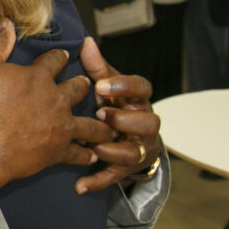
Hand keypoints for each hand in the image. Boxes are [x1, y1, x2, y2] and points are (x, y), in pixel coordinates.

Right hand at [0, 22, 115, 197]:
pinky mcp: (59, 150)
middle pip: (79, 88)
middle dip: (83, 85)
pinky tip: (91, 155)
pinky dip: (86, 154)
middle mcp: (56, 99)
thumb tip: (6, 22)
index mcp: (38, 77)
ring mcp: (61, 126)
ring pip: (90, 123)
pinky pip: (80, 153)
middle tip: (85, 86)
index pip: (56, 60)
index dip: (59, 56)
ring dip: (99, 123)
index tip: (63, 56)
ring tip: (104, 123)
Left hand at [75, 38, 161, 193]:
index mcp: (138, 99)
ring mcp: (138, 146)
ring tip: (95, 146)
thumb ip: (98, 68)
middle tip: (101, 114)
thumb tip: (85, 42)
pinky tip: (79, 186)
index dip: (124, 86)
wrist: (126, 135)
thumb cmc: (114, 103)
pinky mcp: (127, 168)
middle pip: (149, 121)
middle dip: (125, 118)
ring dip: (115, 149)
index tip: (100, 84)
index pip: (143, 88)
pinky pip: (115, 176)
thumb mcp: (108, 85)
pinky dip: (98, 181)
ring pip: (135, 151)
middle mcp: (144, 123)